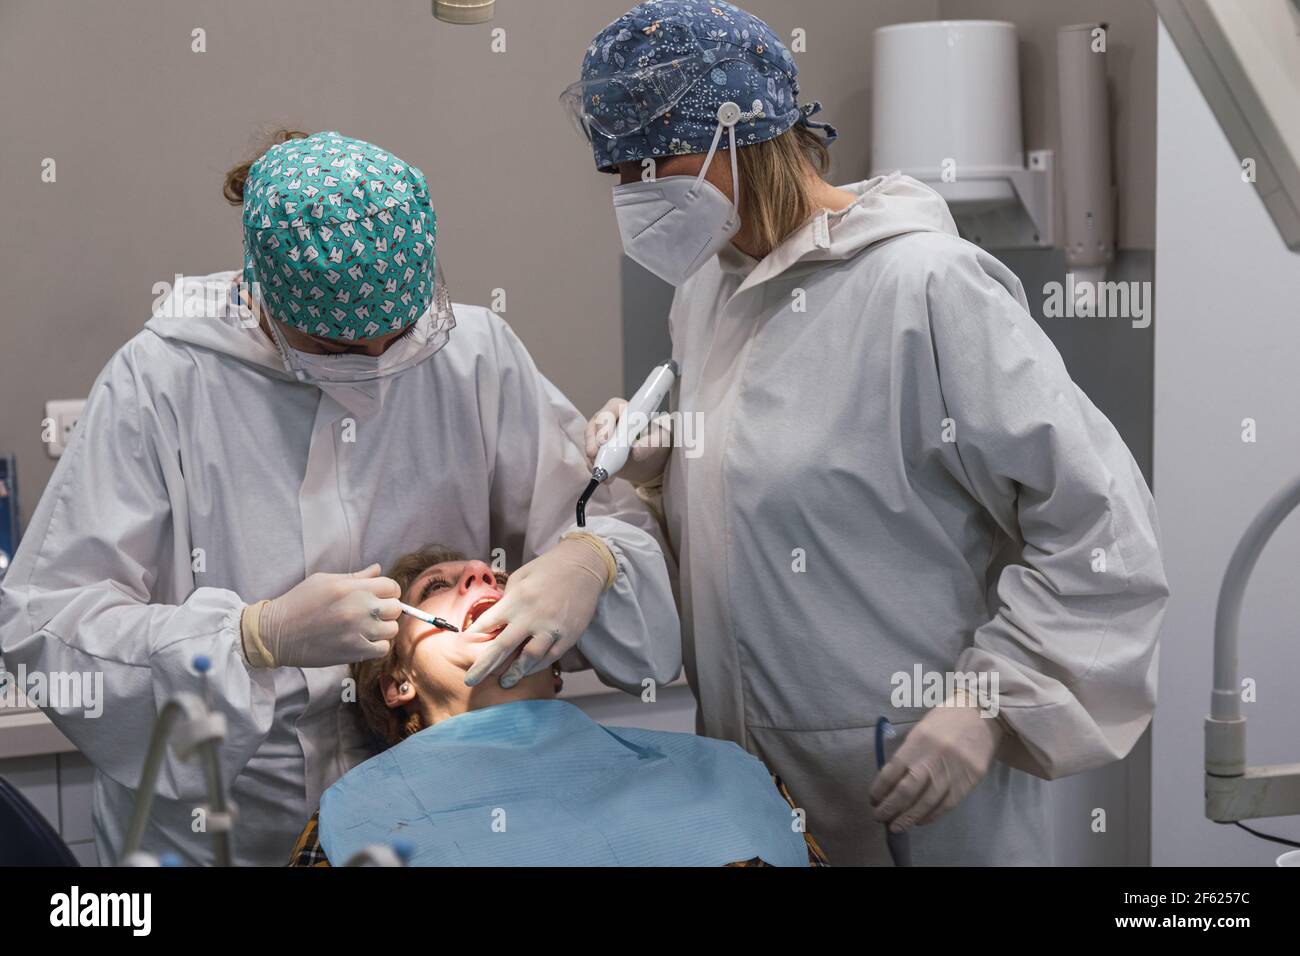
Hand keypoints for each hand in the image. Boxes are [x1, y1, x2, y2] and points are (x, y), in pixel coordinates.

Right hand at [242, 564, 401, 667]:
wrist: (277, 633)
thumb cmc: (299, 602)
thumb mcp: (325, 580)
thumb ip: (356, 576)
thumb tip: (378, 569)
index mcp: (352, 588)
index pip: (391, 586)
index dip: (388, 591)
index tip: (379, 596)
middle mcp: (359, 608)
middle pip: (396, 608)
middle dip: (387, 609)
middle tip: (372, 613)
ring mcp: (358, 631)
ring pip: (392, 629)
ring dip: (383, 629)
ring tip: (367, 628)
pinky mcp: (354, 651)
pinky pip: (382, 649)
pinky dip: (376, 646)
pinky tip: (363, 641)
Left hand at [462, 536, 611, 688]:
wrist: (583, 566)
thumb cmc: (547, 569)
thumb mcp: (520, 577)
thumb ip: (507, 600)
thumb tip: (495, 622)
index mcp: (516, 599)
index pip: (488, 623)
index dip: (474, 636)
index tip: (464, 645)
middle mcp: (532, 616)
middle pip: (503, 647)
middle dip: (484, 666)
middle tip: (470, 681)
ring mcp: (551, 628)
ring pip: (529, 658)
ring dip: (514, 673)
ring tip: (504, 683)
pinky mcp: (568, 635)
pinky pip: (550, 657)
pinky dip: (537, 666)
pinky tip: (527, 671)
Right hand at [584, 397, 671, 485]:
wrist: (653, 459)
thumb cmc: (658, 442)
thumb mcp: (661, 440)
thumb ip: (650, 443)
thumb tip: (636, 451)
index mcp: (625, 410)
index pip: (611, 409)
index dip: (605, 424)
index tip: (604, 439)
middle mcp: (609, 420)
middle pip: (594, 426)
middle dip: (592, 442)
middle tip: (594, 455)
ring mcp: (600, 436)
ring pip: (590, 444)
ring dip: (594, 459)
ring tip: (606, 474)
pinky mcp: (597, 452)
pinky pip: (591, 459)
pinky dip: (596, 469)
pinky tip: (608, 479)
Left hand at [869, 698, 1004, 832]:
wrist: (982, 715)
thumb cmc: (946, 720)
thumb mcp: (921, 730)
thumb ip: (907, 754)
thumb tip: (890, 782)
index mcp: (917, 742)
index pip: (892, 771)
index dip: (880, 789)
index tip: (873, 800)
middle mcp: (933, 759)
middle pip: (906, 791)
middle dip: (890, 808)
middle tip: (879, 817)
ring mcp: (952, 773)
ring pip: (925, 803)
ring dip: (908, 818)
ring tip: (896, 826)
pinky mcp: (968, 783)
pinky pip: (946, 806)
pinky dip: (930, 816)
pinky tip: (919, 821)